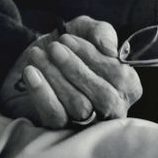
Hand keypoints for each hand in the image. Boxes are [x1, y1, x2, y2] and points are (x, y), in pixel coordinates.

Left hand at [0, 15, 142, 127]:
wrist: (34, 57)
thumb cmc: (67, 44)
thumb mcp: (84, 29)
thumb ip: (101, 32)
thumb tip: (111, 49)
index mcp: (125, 86)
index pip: (121, 79)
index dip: (93, 57)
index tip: (67, 39)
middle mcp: (112, 110)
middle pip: (104, 99)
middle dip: (75, 69)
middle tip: (53, 48)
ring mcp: (87, 123)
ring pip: (79, 106)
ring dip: (55, 75)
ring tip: (37, 54)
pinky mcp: (59, 129)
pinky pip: (55, 117)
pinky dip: (42, 92)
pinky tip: (31, 72)